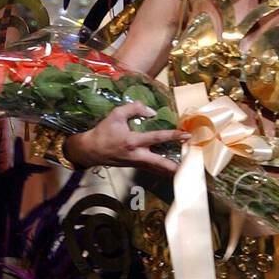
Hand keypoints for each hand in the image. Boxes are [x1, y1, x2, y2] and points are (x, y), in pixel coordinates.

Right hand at [64, 101, 187, 173]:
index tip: (186, 135)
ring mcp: (135, 163)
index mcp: (133, 141)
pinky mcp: (133, 166)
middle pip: (159, 163)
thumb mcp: (116, 114)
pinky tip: (169, 169)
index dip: (172, 136)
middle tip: (189, 165)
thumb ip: (134, 108)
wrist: (90, 150)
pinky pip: (150, 168)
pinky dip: (160, 169)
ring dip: (169, 169)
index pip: (157, 138)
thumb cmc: (103, 131)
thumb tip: (152, 111)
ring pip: (156, 169)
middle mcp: (136, 155)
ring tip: (184, 169)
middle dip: (174, 165)